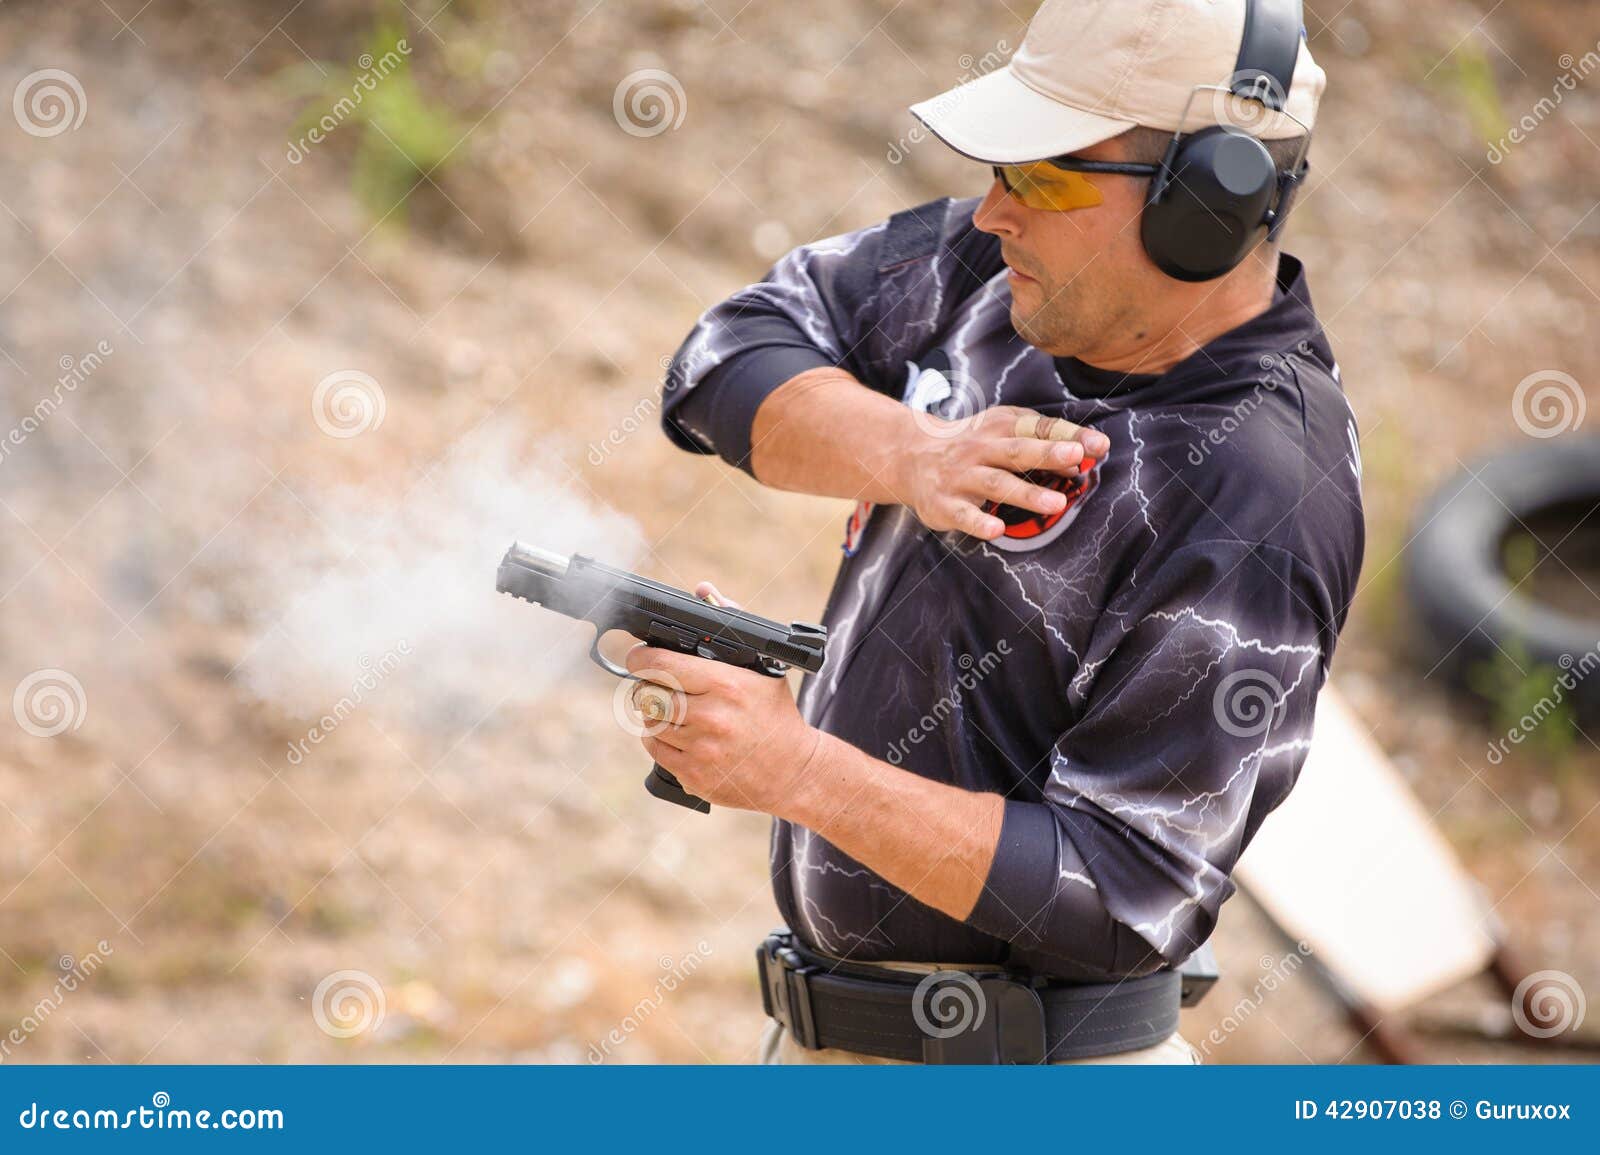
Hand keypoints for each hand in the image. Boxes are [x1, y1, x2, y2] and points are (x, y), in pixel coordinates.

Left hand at [624, 582, 822, 814]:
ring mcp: (701, 749)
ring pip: (649, 722)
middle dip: (647, 686)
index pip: (662, 664)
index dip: (641, 658)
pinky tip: (677, 734)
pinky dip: (659, 740)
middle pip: (649, 694)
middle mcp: (711, 717)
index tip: (637, 656)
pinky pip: (655, 750)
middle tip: (656, 684)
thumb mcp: (762, 667)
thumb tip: (703, 590)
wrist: (794, 771)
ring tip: (671, 709)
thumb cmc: (775, 714)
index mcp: (726, 684)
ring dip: (653, 713)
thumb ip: (730, 624)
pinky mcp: (694, 776)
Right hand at [895, 406, 1109, 539]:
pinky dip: (979, 521)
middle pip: (1017, 451)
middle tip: (1077, 458)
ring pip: (997, 483)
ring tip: (1056, 504)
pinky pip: (963, 513)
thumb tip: (1083, 458)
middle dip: (1047, 453)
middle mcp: (980, 449)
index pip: (1038, 429)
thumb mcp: (1002, 432)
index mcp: (1000, 427)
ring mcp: (961, 476)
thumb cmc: (971, 445)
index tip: (1097, 445)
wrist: (909, 456)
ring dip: (1026, 493)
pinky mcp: (944, 503)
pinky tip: (997, 529)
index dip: (1068, 436)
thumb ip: (1040, 442)